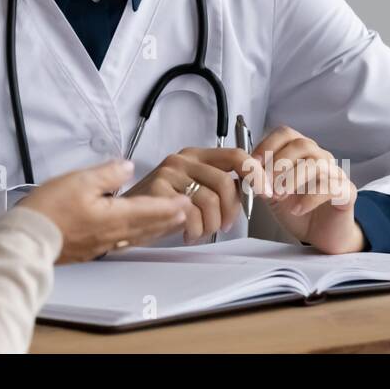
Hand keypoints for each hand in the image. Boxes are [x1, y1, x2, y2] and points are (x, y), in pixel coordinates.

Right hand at [17, 160, 189, 262]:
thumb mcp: (80, 180)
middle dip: (167, 219)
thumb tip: (127, 167)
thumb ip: (108, 173)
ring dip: (155, 230)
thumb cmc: (50, 210)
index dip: (170, 205)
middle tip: (184, 215)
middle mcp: (113, 234)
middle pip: (147, 226)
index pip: (150, 209)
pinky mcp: (89, 250)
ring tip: (166, 226)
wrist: (29, 238)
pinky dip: (136, 238)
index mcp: (114, 216)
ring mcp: (101, 245)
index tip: (185, 201)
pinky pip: (122, 244)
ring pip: (136, 237)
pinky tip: (132, 237)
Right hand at [123, 147, 270, 243]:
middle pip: (225, 182)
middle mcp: (182, 159)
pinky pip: (191, 213)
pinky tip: (187, 232)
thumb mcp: (193, 191)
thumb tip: (252, 191)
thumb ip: (219, 186)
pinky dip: (195, 230)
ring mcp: (169, 173)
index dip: (255, 173)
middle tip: (223, 225)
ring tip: (200, 231)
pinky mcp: (157, 189)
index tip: (264, 192)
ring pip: (210, 201)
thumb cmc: (162, 207)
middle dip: (231, 211)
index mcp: (196, 155)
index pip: (236, 155)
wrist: (125, 216)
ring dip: (211, 225)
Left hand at [253, 125, 363, 254]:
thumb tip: (244, 171)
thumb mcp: (271, 193)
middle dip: (278, 164)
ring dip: (292, 179)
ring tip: (278, 195)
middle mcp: (320, 158)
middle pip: (301, 145)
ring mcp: (335, 174)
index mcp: (301, 152)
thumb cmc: (297, 210)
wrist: (320, 236)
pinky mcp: (347, 192)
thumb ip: (259, 180)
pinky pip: (330, 187)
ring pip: (316, 164)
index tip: (252, 163)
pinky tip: (296, 209)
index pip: (285, 134)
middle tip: (265, 184)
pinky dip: (309, 198)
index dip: (266, 145)